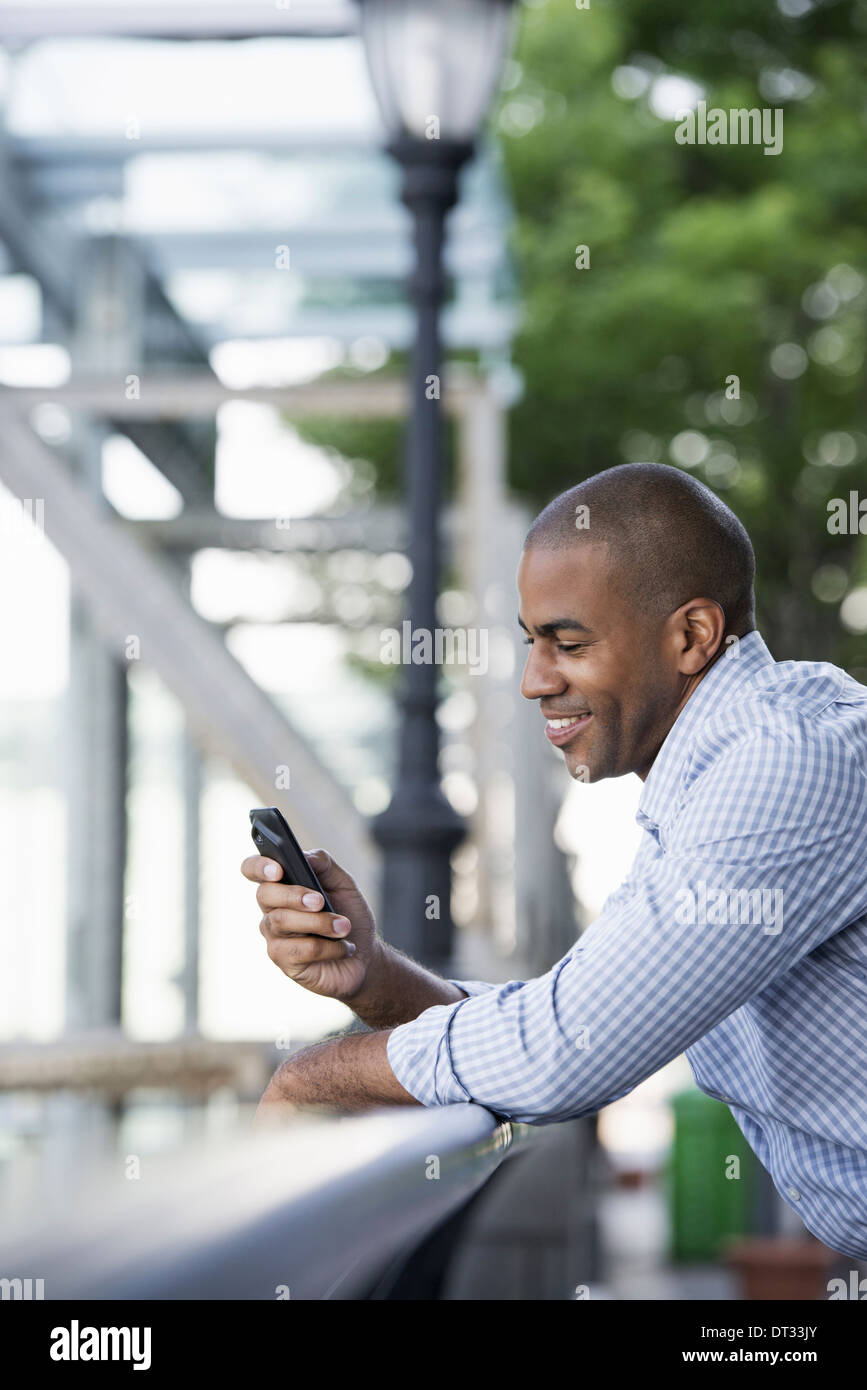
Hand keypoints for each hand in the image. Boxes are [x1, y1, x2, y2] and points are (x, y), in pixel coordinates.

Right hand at [241, 847, 379, 1001]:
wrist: (365, 955)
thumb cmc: (350, 916)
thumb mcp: (344, 884)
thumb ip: (324, 865)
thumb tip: (305, 855)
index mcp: (282, 885)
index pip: (253, 870)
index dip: (258, 867)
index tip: (277, 869)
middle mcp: (272, 910)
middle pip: (265, 895)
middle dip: (293, 895)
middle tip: (319, 901)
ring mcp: (275, 937)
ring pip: (282, 922)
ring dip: (319, 922)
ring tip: (344, 926)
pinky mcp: (285, 962)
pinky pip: (298, 950)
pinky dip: (328, 947)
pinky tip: (344, 947)